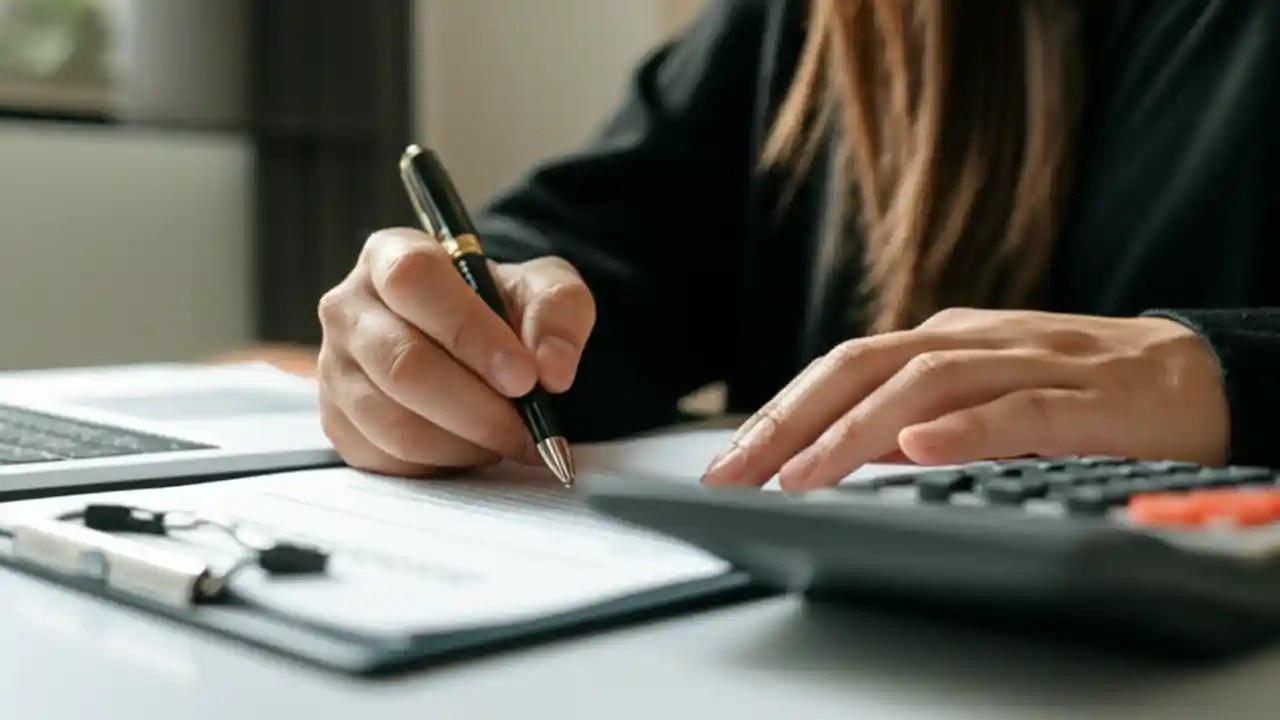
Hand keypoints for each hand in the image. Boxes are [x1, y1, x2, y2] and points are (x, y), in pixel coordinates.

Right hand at [317, 229, 595, 475]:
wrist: (470, 342)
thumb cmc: (499, 308)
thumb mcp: (542, 289)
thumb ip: (558, 312)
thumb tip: (552, 369)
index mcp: (391, 255)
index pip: (414, 281)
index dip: (469, 332)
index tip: (524, 376)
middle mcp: (348, 309)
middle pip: (403, 365)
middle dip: (478, 408)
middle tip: (530, 428)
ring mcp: (334, 369)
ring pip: (395, 423)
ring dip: (466, 443)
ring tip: (508, 437)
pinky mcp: (338, 422)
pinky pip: (390, 459)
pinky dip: (445, 464)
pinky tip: (475, 446)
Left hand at [702, 308, 1228, 490]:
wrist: (1197, 373)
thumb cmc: (1077, 390)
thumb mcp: (980, 394)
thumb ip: (913, 414)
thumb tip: (837, 450)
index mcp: (941, 340)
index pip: (839, 369)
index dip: (777, 413)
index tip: (725, 464)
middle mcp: (971, 340)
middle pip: (861, 367)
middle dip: (787, 422)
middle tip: (732, 475)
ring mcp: (1027, 363)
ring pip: (924, 384)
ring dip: (854, 431)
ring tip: (801, 475)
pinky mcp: (1085, 397)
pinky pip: (1016, 408)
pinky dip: (963, 427)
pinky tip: (917, 450)